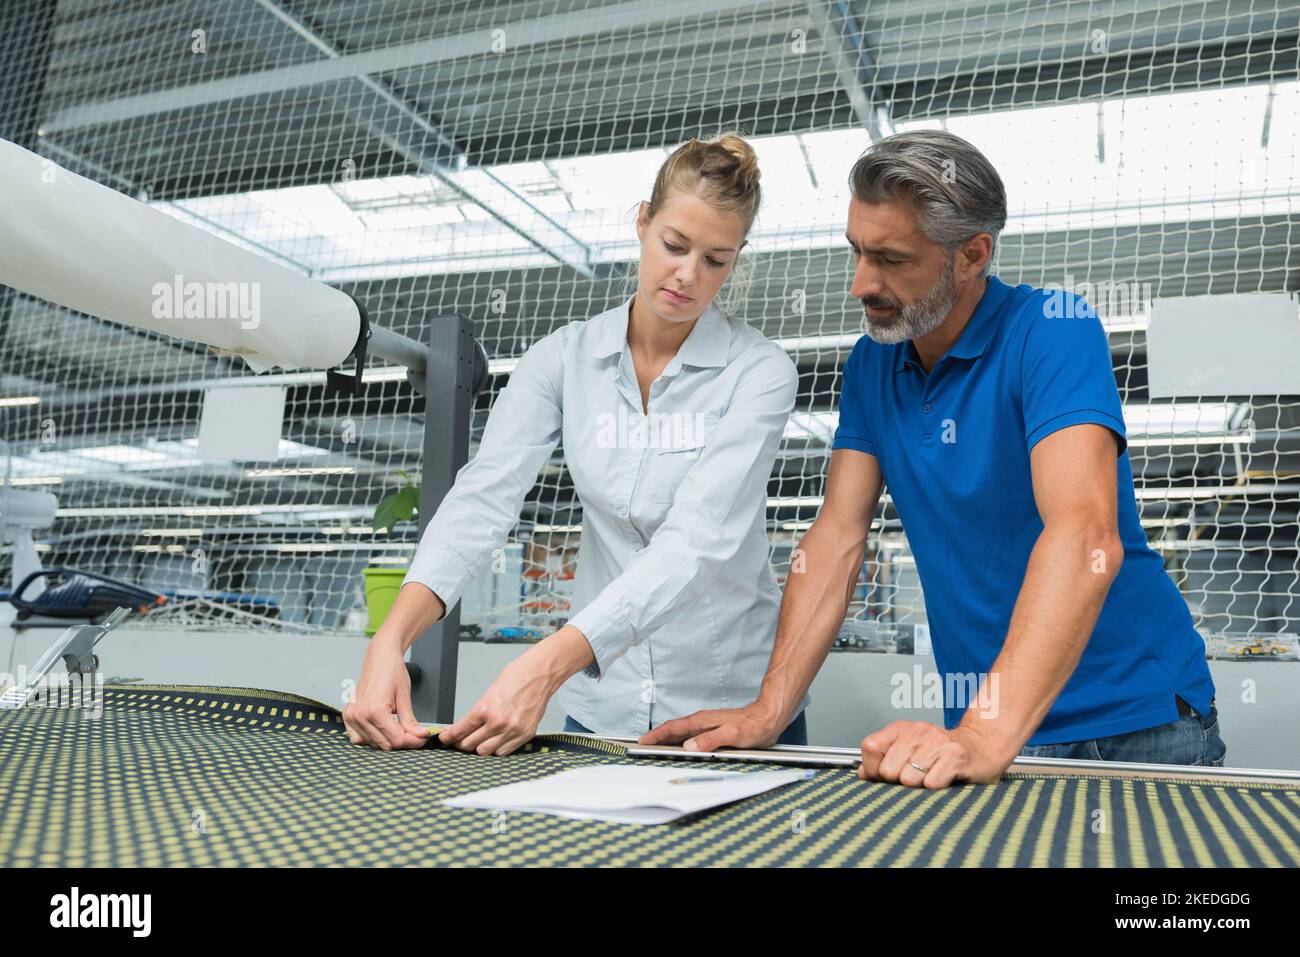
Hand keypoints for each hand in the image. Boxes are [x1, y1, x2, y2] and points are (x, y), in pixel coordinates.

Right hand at [343, 636, 430, 750]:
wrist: (380, 658)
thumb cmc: (392, 672)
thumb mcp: (405, 697)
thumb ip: (410, 721)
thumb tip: (420, 736)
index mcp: (375, 710)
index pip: (396, 739)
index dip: (412, 741)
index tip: (422, 738)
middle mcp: (360, 715)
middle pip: (385, 744)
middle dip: (403, 741)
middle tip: (415, 733)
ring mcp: (351, 717)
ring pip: (373, 743)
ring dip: (388, 740)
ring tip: (400, 728)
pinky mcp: (347, 716)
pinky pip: (359, 738)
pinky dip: (372, 737)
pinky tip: (382, 728)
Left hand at [438, 641, 562, 755]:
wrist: (540, 674)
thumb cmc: (517, 677)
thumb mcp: (490, 691)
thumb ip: (480, 711)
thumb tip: (468, 726)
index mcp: (485, 708)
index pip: (460, 730)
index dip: (449, 737)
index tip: (445, 739)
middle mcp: (497, 722)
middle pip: (470, 744)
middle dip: (462, 743)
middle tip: (460, 741)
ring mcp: (512, 730)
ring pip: (485, 752)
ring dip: (479, 747)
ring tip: (479, 741)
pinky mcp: (525, 735)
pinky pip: (504, 752)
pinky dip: (497, 748)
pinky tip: (496, 740)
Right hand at [637, 701, 783, 751]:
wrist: (769, 718)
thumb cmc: (754, 725)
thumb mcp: (732, 734)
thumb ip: (710, 740)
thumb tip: (689, 746)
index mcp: (702, 721)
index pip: (673, 728)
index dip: (656, 735)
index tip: (642, 741)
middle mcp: (702, 722)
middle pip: (673, 730)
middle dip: (656, 738)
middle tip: (642, 747)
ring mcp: (707, 726)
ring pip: (681, 733)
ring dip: (667, 741)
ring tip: (655, 750)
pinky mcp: (713, 731)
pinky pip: (691, 737)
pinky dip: (681, 743)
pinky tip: (681, 750)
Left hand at [856, 721, 1013, 788]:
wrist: (982, 747)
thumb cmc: (941, 753)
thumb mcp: (909, 750)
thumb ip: (883, 759)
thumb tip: (862, 773)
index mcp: (901, 729)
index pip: (870, 747)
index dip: (874, 768)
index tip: (885, 775)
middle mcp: (917, 731)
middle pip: (888, 770)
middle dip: (898, 781)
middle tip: (916, 776)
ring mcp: (936, 743)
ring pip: (908, 779)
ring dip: (918, 786)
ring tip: (931, 776)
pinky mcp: (955, 757)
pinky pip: (931, 784)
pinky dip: (936, 789)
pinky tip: (944, 779)